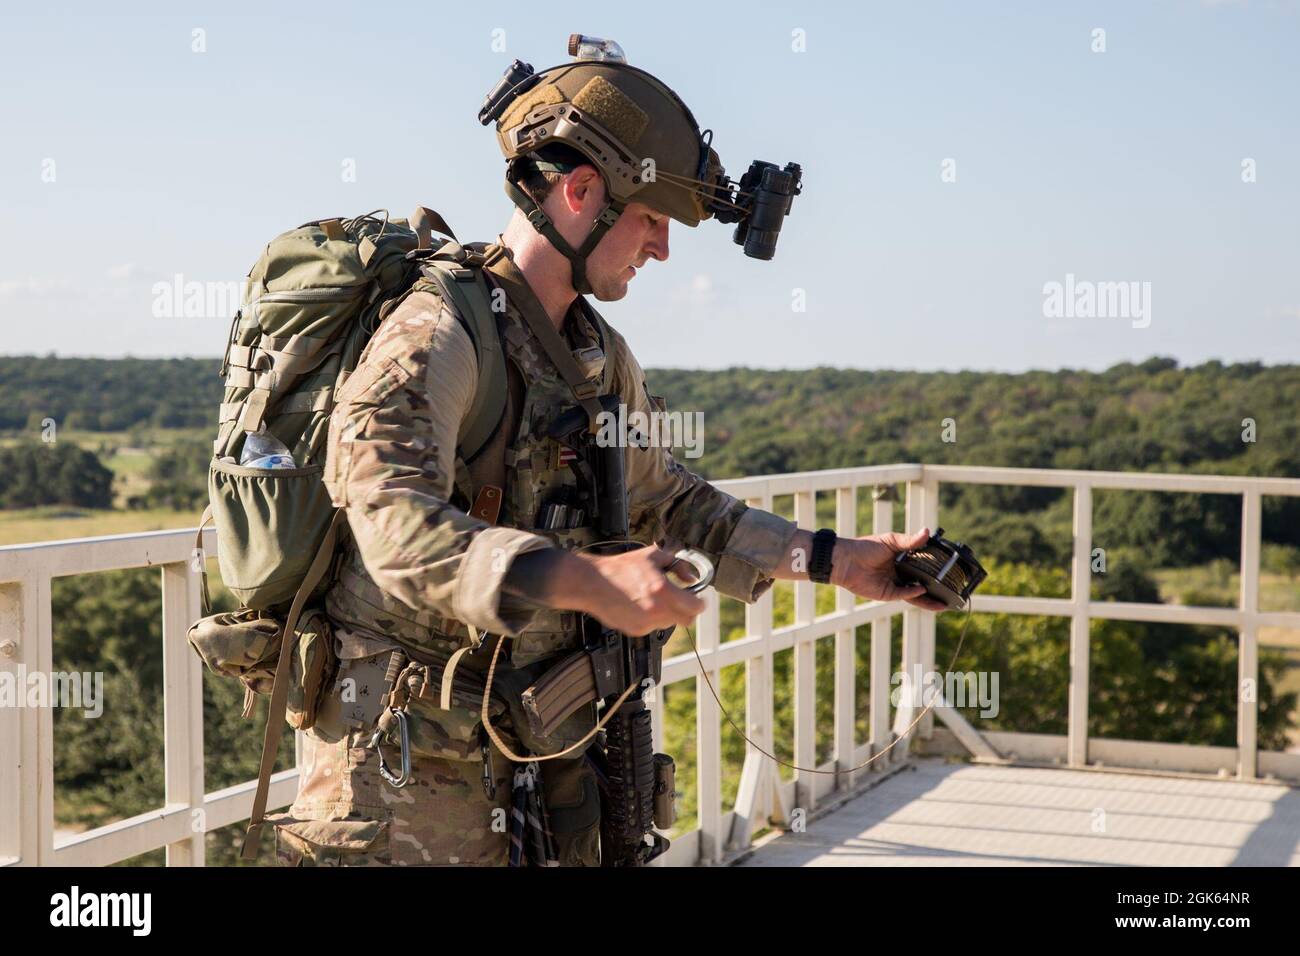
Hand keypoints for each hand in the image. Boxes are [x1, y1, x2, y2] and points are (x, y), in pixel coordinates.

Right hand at [573, 544, 706, 635]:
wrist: (593, 583)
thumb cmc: (620, 568)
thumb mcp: (653, 556)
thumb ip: (678, 565)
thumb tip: (691, 577)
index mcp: (663, 591)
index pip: (695, 607)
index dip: (700, 603)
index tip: (698, 599)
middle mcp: (656, 610)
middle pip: (686, 620)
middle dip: (687, 611)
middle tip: (681, 601)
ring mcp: (646, 623)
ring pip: (669, 623)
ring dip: (668, 613)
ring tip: (653, 598)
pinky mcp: (636, 630)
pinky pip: (653, 627)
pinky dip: (652, 618)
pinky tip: (640, 605)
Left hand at [829, 527, 948, 611]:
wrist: (845, 560)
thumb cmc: (865, 547)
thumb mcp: (890, 541)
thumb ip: (910, 540)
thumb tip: (927, 531)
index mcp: (903, 560)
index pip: (924, 566)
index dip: (937, 569)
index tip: (951, 570)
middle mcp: (901, 573)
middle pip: (923, 583)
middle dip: (937, 589)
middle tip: (953, 591)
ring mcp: (895, 584)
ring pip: (916, 595)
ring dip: (930, 599)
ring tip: (945, 603)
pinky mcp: (887, 593)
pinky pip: (904, 595)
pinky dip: (913, 593)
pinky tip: (922, 590)